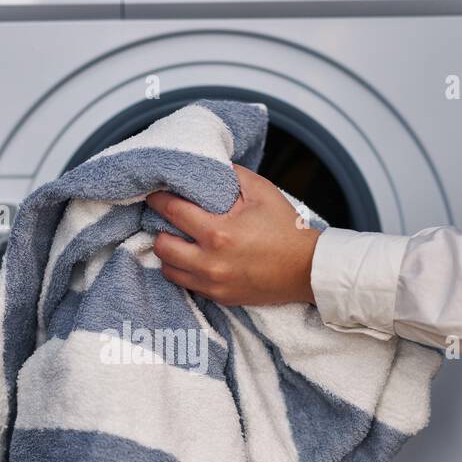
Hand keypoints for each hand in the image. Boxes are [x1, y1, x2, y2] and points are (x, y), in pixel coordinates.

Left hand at [147, 165, 318, 307]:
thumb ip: (230, 174)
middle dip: (161, 229)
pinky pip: (187, 284)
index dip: (158, 199)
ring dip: (170, 254)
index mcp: (218, 232)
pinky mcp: (219, 297)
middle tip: (169, 220)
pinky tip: (194, 259)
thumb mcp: (261, 191)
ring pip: (169, 269)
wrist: (307, 269)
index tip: (155, 193)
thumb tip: (206, 164)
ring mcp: (213, 284)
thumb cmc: (286, 228)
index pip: (172, 211)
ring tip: (180, 241)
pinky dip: (185, 271)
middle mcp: (210, 262)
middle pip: (161, 245)